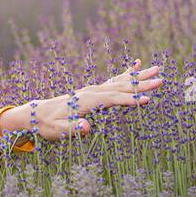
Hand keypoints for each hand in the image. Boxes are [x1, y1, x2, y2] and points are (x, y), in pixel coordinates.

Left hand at [0, 60, 162, 139]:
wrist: (33, 115)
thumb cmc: (46, 125)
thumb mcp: (57, 131)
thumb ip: (72, 129)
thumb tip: (87, 126)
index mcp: (85, 101)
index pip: (112, 99)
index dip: (129, 100)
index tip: (147, 101)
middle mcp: (90, 92)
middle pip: (120, 87)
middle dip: (141, 84)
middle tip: (162, 80)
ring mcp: (91, 90)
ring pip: (119, 81)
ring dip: (138, 76)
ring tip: (157, 69)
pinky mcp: (92, 91)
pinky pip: (112, 80)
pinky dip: (126, 73)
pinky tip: (137, 65)